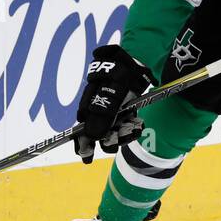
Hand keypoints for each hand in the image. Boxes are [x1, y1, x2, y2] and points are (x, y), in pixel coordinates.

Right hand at [74, 44, 154, 163]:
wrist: (135, 62)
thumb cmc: (118, 74)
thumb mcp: (110, 93)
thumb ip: (102, 114)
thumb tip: (92, 136)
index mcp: (88, 109)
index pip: (81, 132)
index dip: (83, 146)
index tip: (87, 158)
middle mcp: (97, 113)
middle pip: (100, 136)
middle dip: (111, 139)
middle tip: (125, 132)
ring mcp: (111, 114)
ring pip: (114, 133)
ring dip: (124, 134)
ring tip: (135, 126)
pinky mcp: (123, 113)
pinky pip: (125, 127)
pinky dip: (132, 127)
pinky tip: (139, 124)